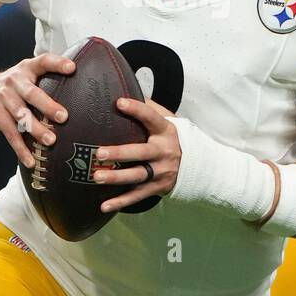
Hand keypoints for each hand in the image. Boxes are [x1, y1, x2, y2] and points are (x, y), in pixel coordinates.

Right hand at [0, 53, 74, 168]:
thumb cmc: (14, 87)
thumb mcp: (27, 75)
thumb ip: (47, 79)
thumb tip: (81, 90)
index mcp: (27, 69)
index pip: (43, 61)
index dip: (57, 63)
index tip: (73, 68)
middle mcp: (14, 81)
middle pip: (32, 94)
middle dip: (48, 106)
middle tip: (64, 117)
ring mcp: (3, 98)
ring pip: (21, 116)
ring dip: (36, 129)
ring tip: (51, 141)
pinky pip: (10, 134)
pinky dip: (21, 149)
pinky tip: (31, 161)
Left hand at [93, 98, 180, 212]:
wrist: (198, 165)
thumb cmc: (172, 138)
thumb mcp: (168, 120)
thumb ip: (149, 108)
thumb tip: (125, 90)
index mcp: (166, 131)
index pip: (151, 117)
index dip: (136, 109)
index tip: (119, 103)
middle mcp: (164, 151)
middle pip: (141, 152)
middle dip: (120, 153)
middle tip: (100, 153)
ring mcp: (161, 171)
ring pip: (138, 175)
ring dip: (116, 177)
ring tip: (97, 177)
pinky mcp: (157, 187)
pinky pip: (137, 195)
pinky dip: (121, 202)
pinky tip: (104, 206)